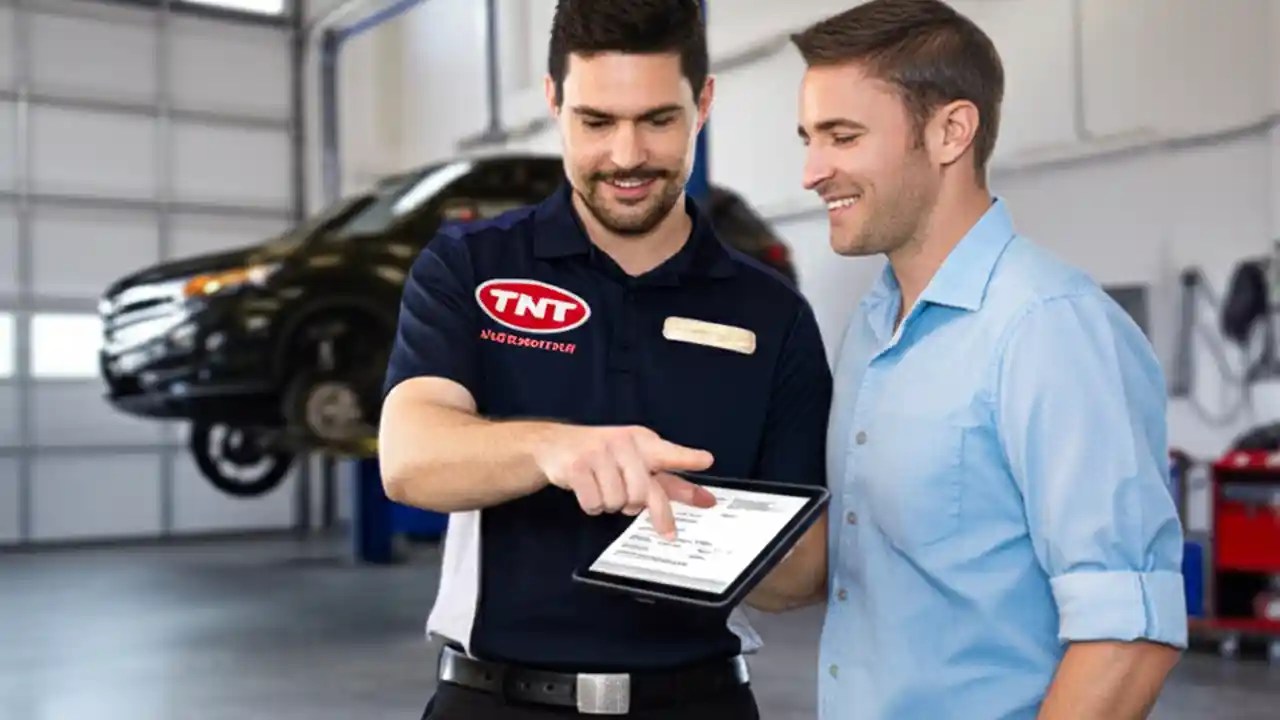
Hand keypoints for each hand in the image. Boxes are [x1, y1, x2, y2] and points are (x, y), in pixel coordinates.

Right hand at [534, 425, 716, 537]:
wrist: (556, 446)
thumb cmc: (605, 457)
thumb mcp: (640, 464)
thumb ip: (673, 484)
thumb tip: (707, 500)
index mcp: (643, 441)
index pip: (668, 453)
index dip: (687, 458)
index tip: (706, 460)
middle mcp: (623, 443)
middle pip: (642, 494)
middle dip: (632, 503)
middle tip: (623, 494)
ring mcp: (598, 453)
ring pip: (617, 503)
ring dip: (609, 504)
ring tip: (601, 486)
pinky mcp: (577, 466)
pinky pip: (594, 504)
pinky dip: (592, 505)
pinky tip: (587, 489)